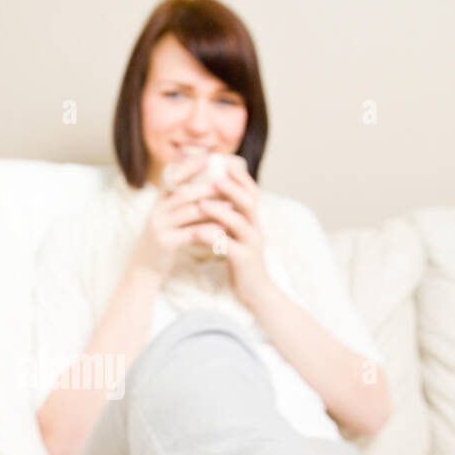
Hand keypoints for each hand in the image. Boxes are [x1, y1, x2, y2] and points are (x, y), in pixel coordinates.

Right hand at [129, 154, 223, 283]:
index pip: (172, 177)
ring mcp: (159, 227)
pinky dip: (209, 230)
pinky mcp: (165, 243)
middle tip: (228, 183)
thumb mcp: (167, 220)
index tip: (208, 158)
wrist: (143, 269)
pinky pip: (191, 234)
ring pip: (189, 212)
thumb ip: (180, 205)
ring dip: (212, 208)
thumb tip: (206, 189)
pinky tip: (223, 229)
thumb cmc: (162, 242)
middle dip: (207, 187)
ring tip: (231, 205)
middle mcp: (157, 211)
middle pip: (184, 193)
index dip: (189, 167)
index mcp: (159, 202)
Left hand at [192, 161, 270, 305]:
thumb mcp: (236, 235)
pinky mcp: (244, 260)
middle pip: (249, 201)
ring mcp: (251, 244)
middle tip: (215, 178)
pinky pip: (229, 246)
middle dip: (232, 188)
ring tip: (201, 204)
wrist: (256, 290)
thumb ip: (228, 218)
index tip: (225, 163)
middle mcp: (255, 228)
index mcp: (252, 219)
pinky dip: (213, 238)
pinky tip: (197, 234)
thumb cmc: (241, 260)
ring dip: (220, 211)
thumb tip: (207, 199)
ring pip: (239, 222)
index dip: (240, 177)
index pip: (251, 192)